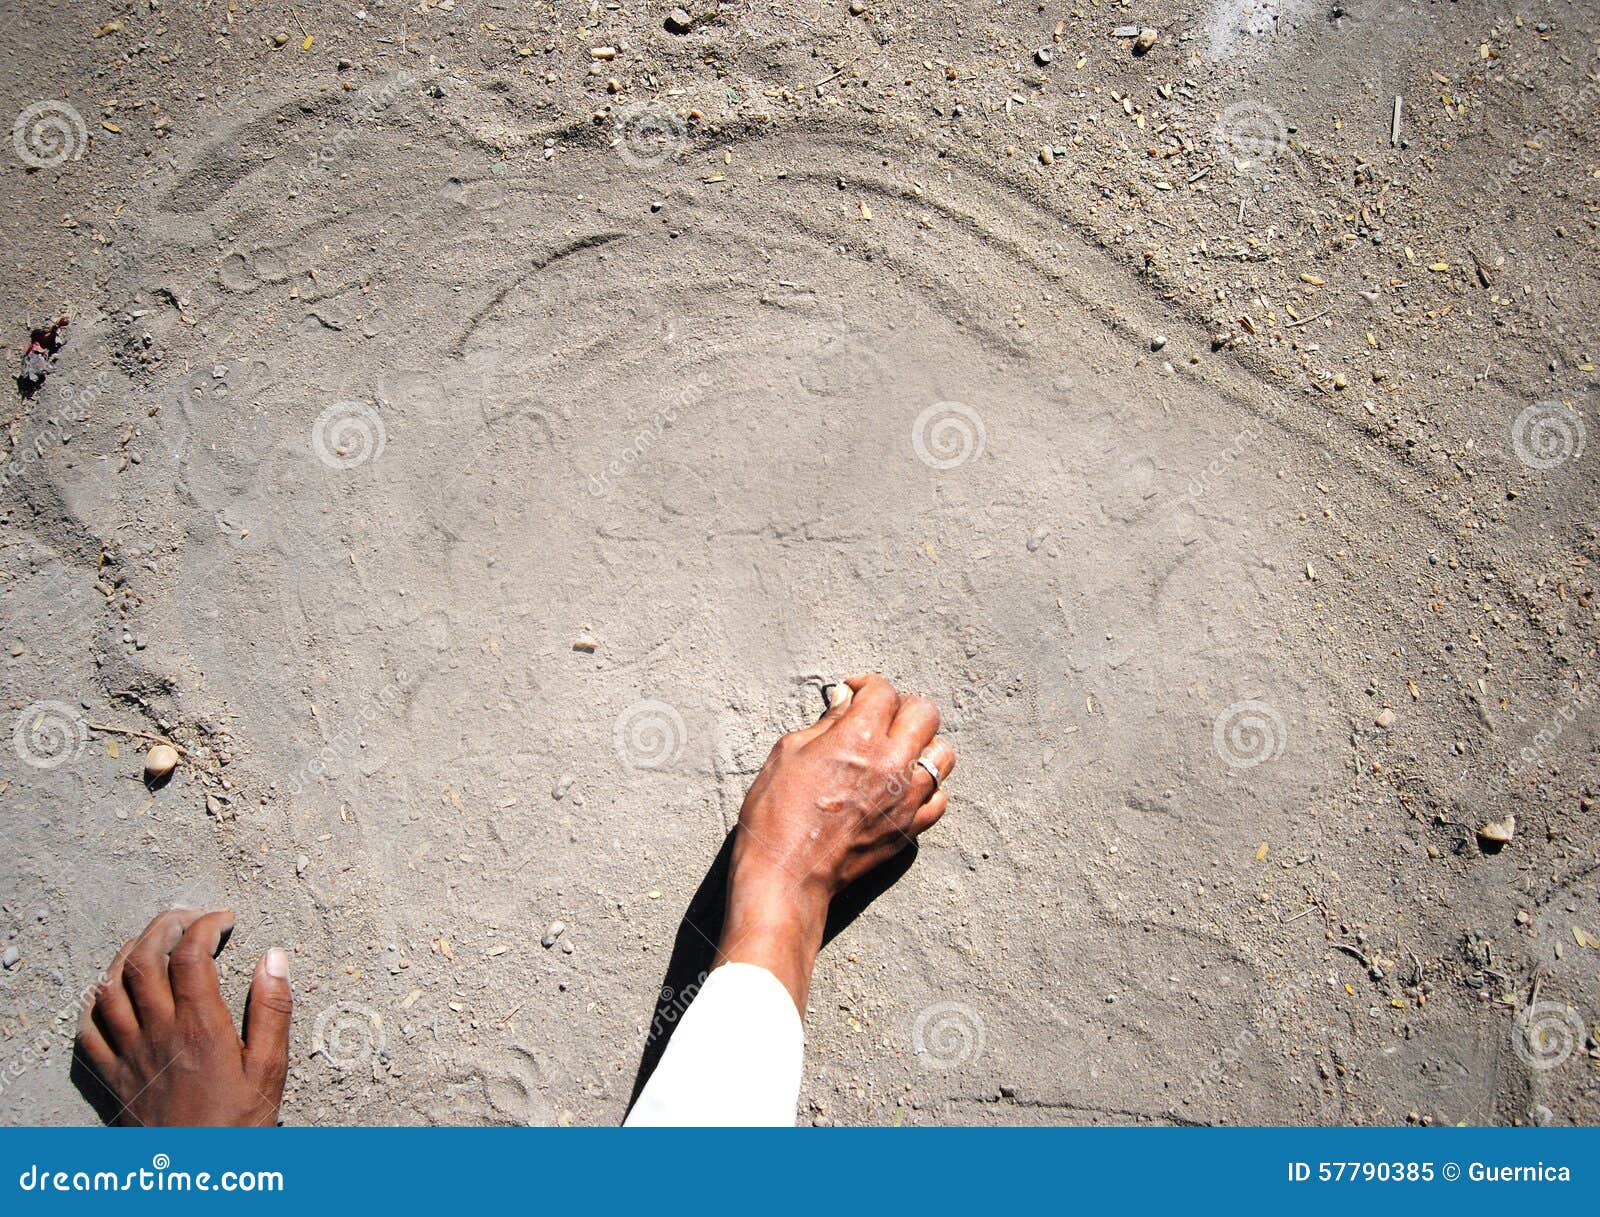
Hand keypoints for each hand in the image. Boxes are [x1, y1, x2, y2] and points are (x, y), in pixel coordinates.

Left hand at [74, 908, 291, 1126]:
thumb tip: (274, 957)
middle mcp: (158, 1032)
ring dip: (129, 953)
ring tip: (152, 941)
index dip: (206, 924)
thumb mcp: (270, 1069)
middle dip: (165, 925)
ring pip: (110, 986)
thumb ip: (272, 1009)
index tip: (225, 919)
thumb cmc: (238, 1125)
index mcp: (200, 1026)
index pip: (191, 953)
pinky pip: (87, 1028)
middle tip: (189, 917)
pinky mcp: (111, 1075)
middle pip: (145, 958)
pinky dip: (94, 999)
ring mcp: (128, 1053)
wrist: (194, 1176)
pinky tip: (109, 990)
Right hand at [718, 674, 954, 1009]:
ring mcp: (907, 798)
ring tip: (897, 751)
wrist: (788, 876)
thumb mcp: (788, 754)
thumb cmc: (776, 814)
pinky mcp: (911, 828)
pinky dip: (926, 788)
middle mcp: (893, 763)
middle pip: (925, 713)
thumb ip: (825, 724)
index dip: (866, 685)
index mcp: (859, 738)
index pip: (883, 691)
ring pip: (943, 754)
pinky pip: (939, 798)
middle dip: (902, 706)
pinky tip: (903, 788)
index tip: (853, 692)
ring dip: (922, 744)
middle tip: (879, 717)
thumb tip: (844, 701)